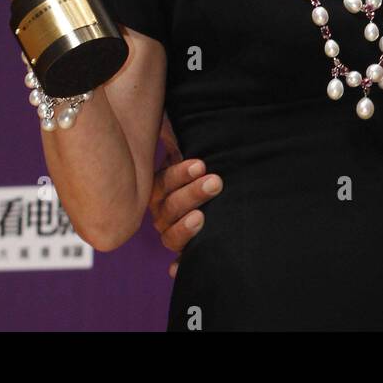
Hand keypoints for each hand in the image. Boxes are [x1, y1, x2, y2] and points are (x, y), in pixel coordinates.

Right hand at [149, 113, 220, 277]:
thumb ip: (177, 130)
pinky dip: (180, 265)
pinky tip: (179, 267)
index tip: (200, 164)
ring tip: (202, 217)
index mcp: (161, 186)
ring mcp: (174, 230)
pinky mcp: (190, 247)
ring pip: (171, 234)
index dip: (179, 174)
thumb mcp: (189, 139)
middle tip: (215, 182)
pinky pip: (181, 261)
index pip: (163, 182)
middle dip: (191, 195)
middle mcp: (163, 211)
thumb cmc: (206, 155)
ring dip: (185, 228)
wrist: (221, 175)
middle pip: (168, 209)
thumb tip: (169, 115)